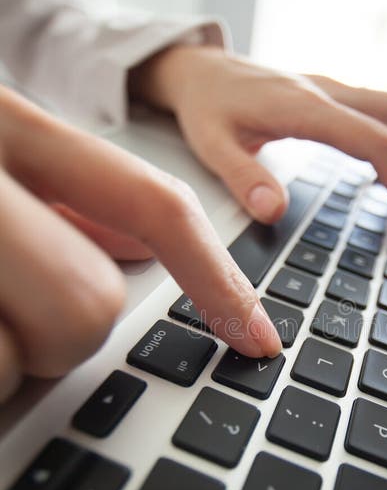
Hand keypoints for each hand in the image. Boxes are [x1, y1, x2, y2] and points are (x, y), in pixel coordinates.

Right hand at [0, 85, 280, 402]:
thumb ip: (70, 194)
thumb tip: (131, 248)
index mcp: (8, 130)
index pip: (151, 205)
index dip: (214, 279)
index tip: (259, 336)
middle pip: (87, 307)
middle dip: (67, 332)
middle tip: (14, 314)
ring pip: (27, 359)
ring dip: (4, 355)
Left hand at [128, 46, 386, 235]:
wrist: (196, 69)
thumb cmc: (203, 107)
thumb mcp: (210, 147)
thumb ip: (243, 179)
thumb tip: (274, 213)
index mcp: (305, 107)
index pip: (376, 142)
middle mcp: (327, 92)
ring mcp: (332, 89)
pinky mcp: (330, 94)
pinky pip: (380, 112)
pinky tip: (383, 175)